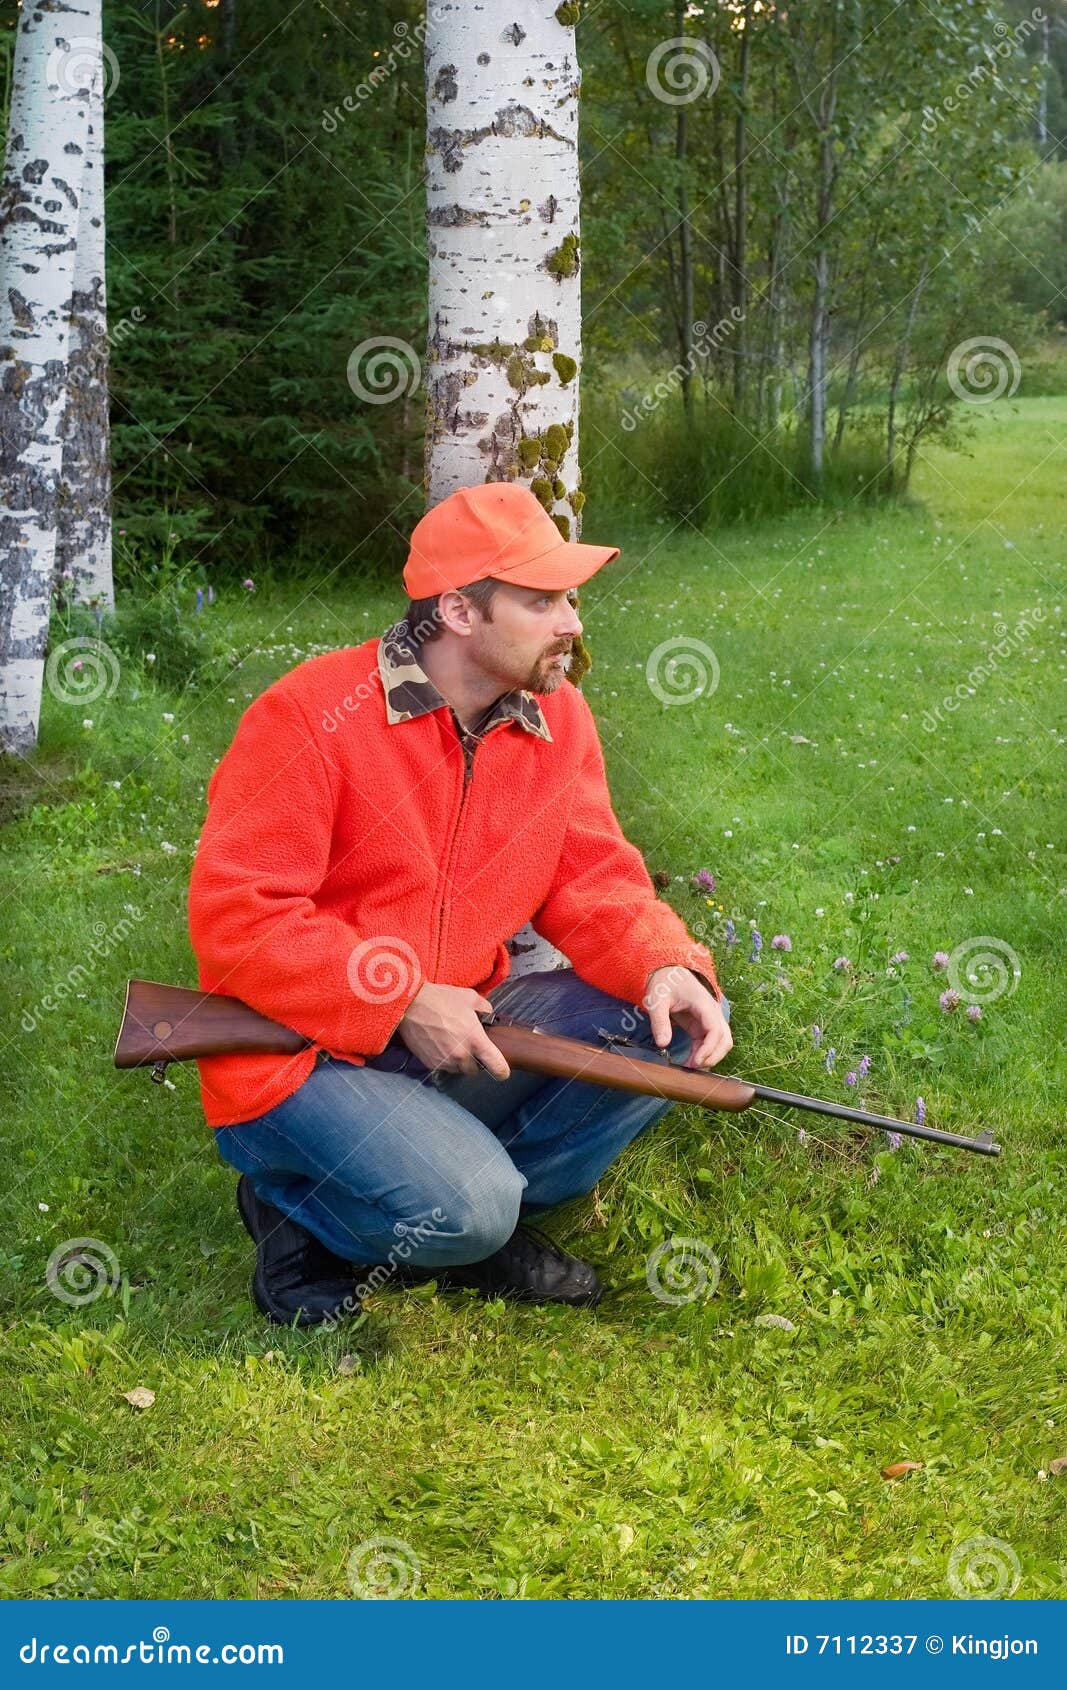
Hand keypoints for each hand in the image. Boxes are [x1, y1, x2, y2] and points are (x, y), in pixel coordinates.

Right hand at [396, 981, 510, 1079]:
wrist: (410, 1005)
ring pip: (458, 1069)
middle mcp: (462, 1055)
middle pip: (475, 1070)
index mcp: (476, 1040)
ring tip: (453, 1044)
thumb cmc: (441, 999)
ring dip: (459, 1061)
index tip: (502, 1070)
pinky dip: (445, 1060)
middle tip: (469, 1047)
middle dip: (474, 1061)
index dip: (502, 1070)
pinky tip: (440, 1044)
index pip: (497, 1067)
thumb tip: (488, 1014)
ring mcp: (445, 1061)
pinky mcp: (431, 1063)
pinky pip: (444, 1066)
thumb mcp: (469, 997)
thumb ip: (484, 1008)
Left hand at [643, 965, 732, 1070]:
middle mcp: (712, 1012)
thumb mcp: (656, 1000)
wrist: (668, 971)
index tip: (695, 1062)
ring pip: (721, 1043)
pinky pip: (710, 1042)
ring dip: (710, 1057)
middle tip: (692, 1068)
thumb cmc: (664, 982)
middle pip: (725, 1039)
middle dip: (713, 1056)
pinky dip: (704, 1054)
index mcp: (704, 1004)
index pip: (715, 1030)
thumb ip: (659, 1021)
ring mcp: (709, 1019)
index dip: (709, 1049)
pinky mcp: (703, 1025)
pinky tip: (689, 1061)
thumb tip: (663, 1044)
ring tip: (690, 1067)